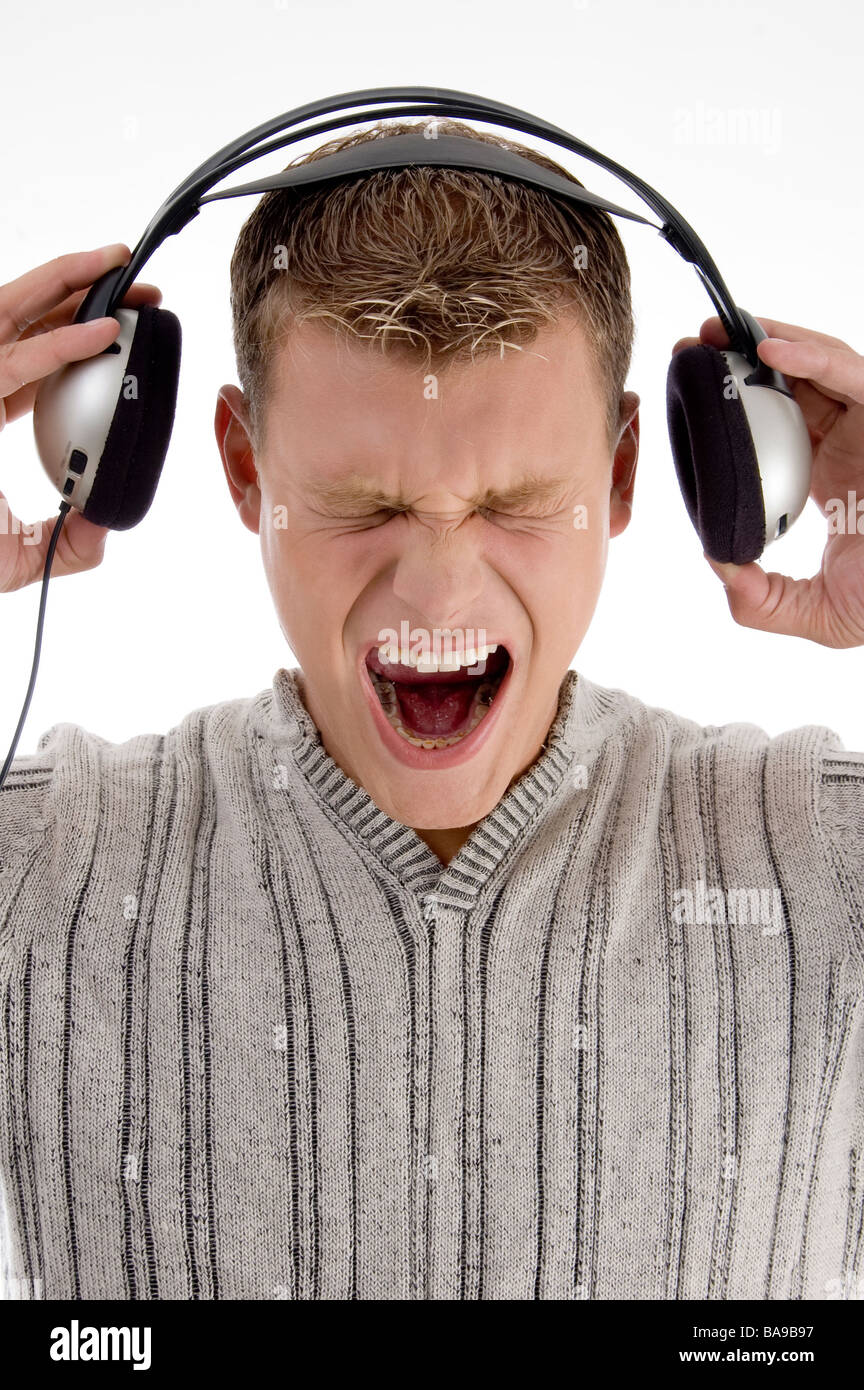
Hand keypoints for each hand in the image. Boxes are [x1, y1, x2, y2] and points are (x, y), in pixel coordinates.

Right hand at [0, 245, 161, 592]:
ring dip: (66, 284)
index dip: (70, 335)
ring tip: (118, 264)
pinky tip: (104, 333)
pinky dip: (59, 344)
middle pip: (22, 321)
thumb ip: (64, 547)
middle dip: (80, 292)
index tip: (120, 325)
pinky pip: (12, 361)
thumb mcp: (14, 558)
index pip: (26, 360)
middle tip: (137, 284)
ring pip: (9, 313)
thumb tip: (104, 529)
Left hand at [671, 316, 863, 647]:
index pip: (777, 430)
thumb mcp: (819, 611)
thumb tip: (718, 563)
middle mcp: (850, 443)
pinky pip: (849, 373)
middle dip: (739, 361)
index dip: (734, 411)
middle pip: (791, 385)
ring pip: (818, 366)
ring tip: (714, 333)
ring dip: (765, 341)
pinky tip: (768, 350)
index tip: (688, 399)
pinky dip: (810, 355)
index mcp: (830, 478)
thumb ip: (763, 601)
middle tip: (692, 347)